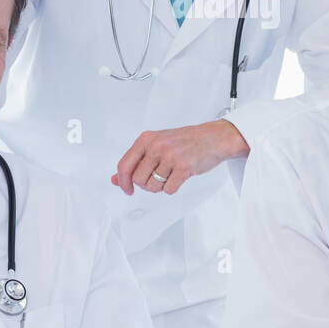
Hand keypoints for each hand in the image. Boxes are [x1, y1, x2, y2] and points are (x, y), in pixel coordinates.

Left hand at [111, 119, 248, 195]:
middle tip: (158, 177)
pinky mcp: (184, 167)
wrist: (213, 138)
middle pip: (138, 180)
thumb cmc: (185, 141)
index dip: (122, 182)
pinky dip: (173, 188)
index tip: (127, 189)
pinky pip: (169, 190)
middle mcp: (156, 146)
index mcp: (146, 139)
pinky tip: (179, 177)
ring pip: (152, 187)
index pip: (124, 165)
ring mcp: (170, 156)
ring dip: (160, 186)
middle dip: (146, 184)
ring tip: (170, 175)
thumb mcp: (156, 144)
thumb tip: (115, 179)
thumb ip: (136, 161)